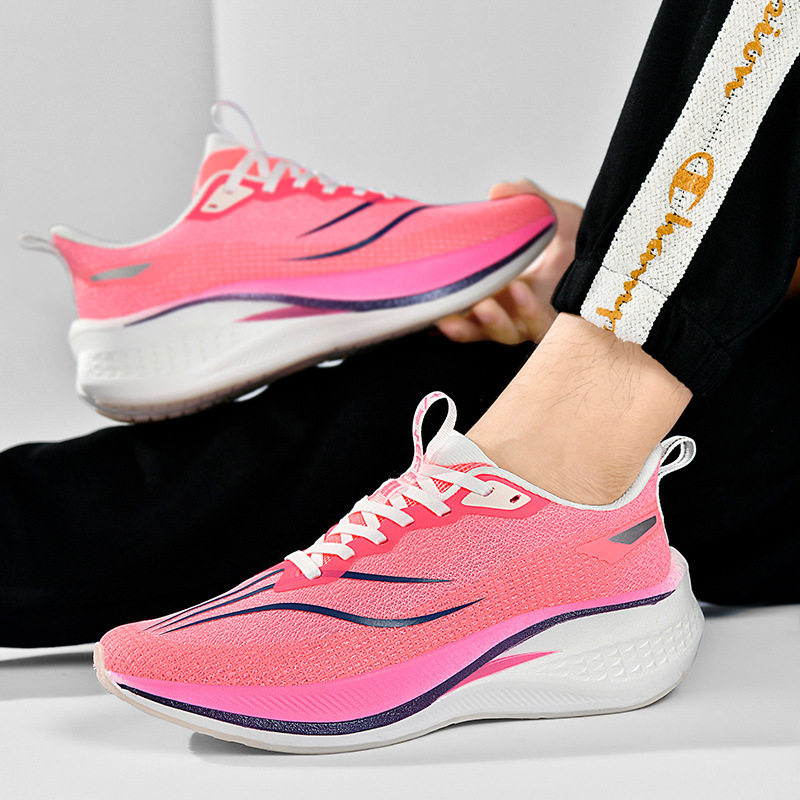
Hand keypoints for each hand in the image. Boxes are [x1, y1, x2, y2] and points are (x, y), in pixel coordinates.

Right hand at [437, 179, 582, 343]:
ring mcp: (542, 323)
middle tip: (448, 317)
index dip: (451, 312)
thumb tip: (498, 191)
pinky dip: (528, 311)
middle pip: (483, 329)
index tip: (433, 309)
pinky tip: (519, 293)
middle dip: (466, 325)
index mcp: (507, 292)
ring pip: (509, 333)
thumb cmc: (584, 240)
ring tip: (484, 305)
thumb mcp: (552, 214)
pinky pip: (542, 328)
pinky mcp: (565, 330)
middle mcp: (520, 312)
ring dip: (493, 322)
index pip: (472, 308)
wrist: (628, 254)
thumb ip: (525, 199)